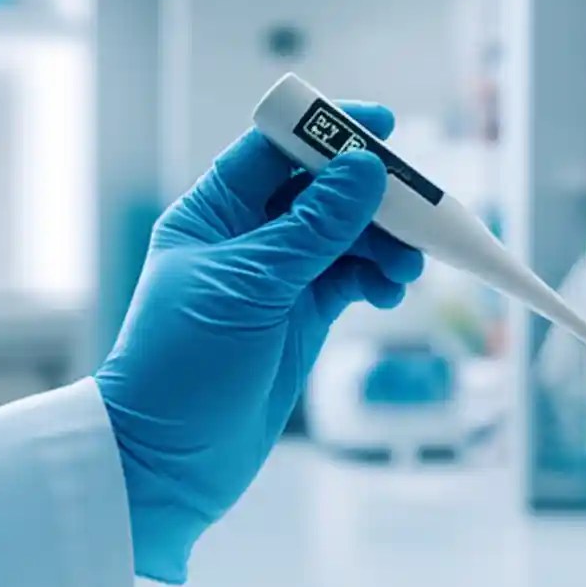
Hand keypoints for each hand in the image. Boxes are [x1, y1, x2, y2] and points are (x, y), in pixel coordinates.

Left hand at [95, 103, 422, 583]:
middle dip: (370, 198)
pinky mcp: (302, 317)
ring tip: (406, 270)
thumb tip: (364, 169)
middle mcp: (246, 238)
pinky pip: (351, 279)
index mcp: (213, 213)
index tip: (382, 125)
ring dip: (382, 244)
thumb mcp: (251, 287)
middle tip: (416, 209)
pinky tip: (390, 293)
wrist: (169, 462)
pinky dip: (376, 280)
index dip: (327, 132)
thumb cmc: (184, 366)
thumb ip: (313, 228)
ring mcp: (277, 278)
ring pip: (345, 237)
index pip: (274, 151)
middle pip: (321, 192)